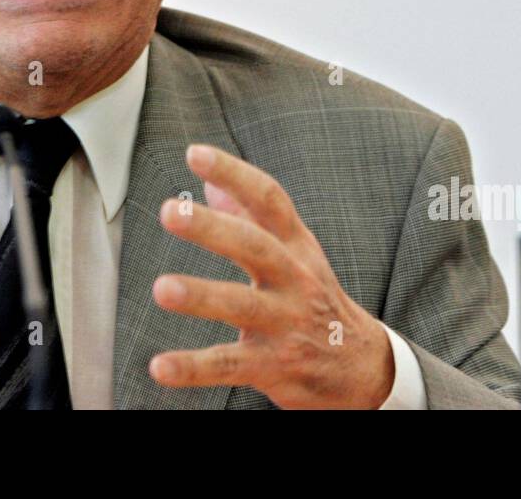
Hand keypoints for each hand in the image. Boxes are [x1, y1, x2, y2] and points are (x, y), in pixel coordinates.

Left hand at [149, 144, 394, 408]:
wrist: (361, 366)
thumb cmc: (314, 297)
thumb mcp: (294, 252)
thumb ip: (250, 216)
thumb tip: (208, 180)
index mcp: (296, 245)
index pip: (269, 200)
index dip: (234, 174)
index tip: (196, 153)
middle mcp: (294, 278)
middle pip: (255, 246)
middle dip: (212, 229)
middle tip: (169, 211)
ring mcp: (285, 323)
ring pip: (242, 305)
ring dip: (201, 297)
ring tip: (162, 288)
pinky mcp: (273, 366)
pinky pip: (229, 365)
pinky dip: (193, 367)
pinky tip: (159, 366)